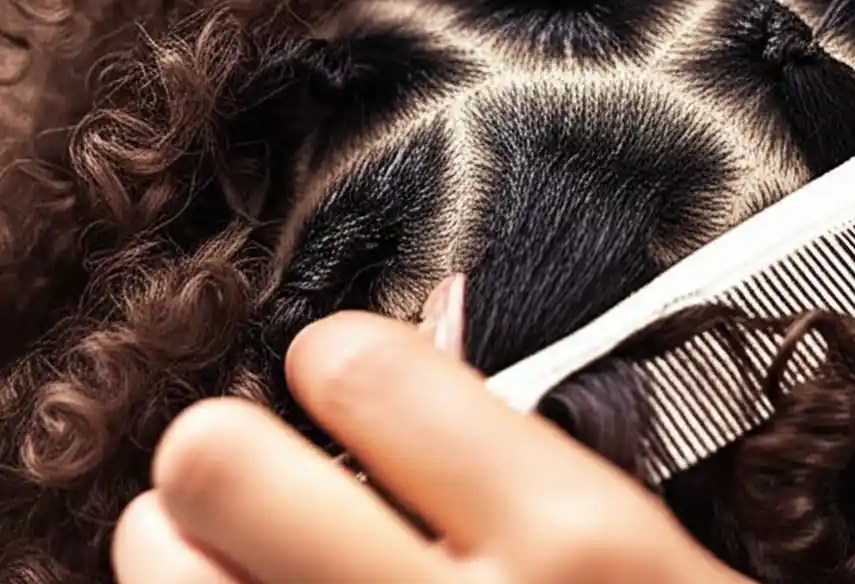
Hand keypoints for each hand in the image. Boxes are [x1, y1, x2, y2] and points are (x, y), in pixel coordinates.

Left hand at [112, 277, 747, 582]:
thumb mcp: (644, 549)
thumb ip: (525, 454)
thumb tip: (423, 339)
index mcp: (568, 537)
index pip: (367, 369)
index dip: (338, 357)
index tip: (345, 379)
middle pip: (221, 466)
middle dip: (225, 447)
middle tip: (256, 467)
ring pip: (163, 573)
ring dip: (182, 547)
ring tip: (239, 552)